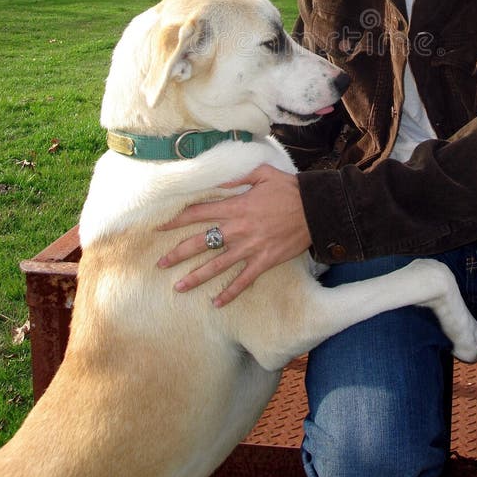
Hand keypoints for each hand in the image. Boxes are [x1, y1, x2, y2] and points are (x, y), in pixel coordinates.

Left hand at [157, 164, 309, 305]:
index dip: (177, 220)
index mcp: (236, 206)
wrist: (317, 209)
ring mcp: (250, 247)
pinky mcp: (264, 261)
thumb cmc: (290, 189)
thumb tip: (218, 181)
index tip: (160, 227)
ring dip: (196, 277)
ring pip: (217, 266)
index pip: (198, 213)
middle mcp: (238, 229)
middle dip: (177, 254)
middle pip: (201, 243)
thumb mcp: (263, 173)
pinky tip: (217, 303)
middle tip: (160, 263)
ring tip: (178, 287)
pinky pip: (244, 280)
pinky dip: (230, 293)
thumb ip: (238, 177)